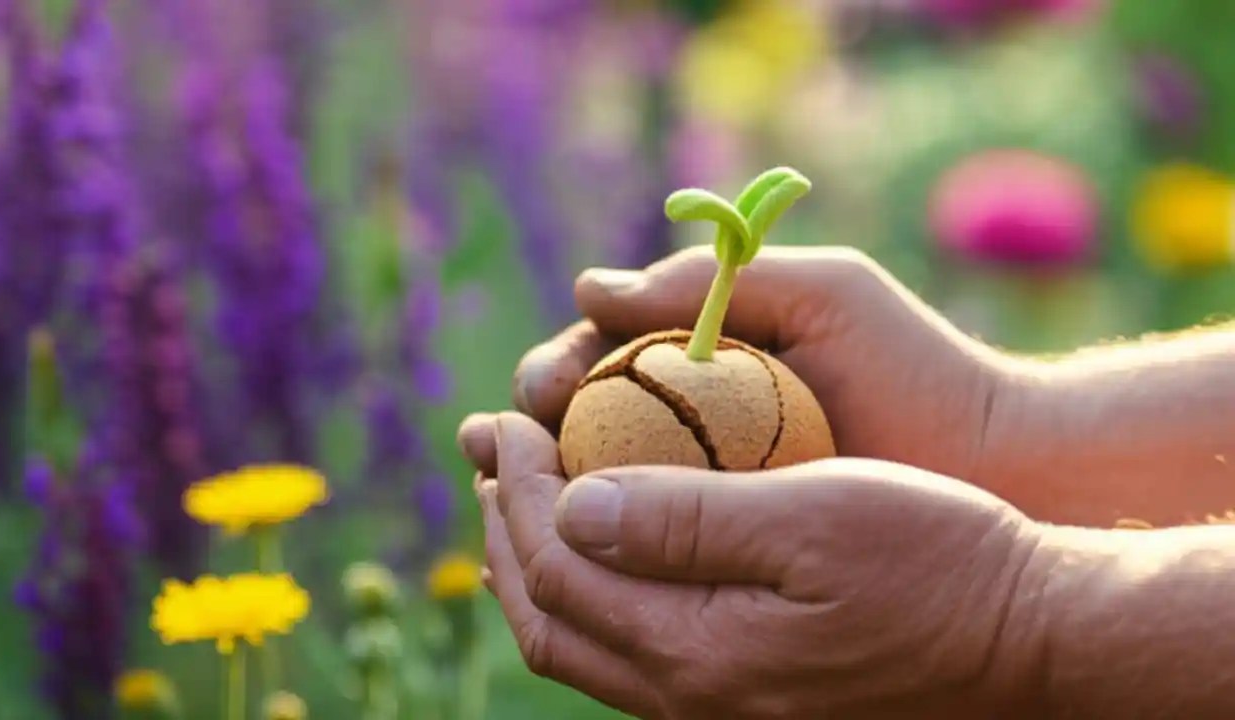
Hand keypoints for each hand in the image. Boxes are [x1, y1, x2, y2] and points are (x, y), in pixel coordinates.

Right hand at [461, 245, 1024, 498]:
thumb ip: (706, 284)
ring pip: (606, 493)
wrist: (998, 463)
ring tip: (502, 503)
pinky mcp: (737, 541)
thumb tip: (589, 291)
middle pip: (585, 427)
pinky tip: (567, 559)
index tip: (535, 399)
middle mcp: (696, 419)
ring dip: (546, 497)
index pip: (600, 359)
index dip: (552, 378)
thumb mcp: (819, 296)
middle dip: (529, 436)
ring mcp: (713, 486)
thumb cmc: (910, 367)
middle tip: (497, 450)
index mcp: (703, 354)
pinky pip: (654, 547)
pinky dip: (604, 550)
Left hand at [478, 412, 1044, 718]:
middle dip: (503, 527)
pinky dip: (584, 595)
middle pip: (551, 617)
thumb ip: (683, 519)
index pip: (560, 567)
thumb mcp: (815, 516)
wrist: (1028, 638)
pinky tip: (594, 548)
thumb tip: (570, 507)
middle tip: (485, 447)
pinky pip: (625, 657)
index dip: (519, 487)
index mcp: (699, 652)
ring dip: (533, 563)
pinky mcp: (744, 699)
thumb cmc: (937, 558)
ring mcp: (715, 708)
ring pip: (580, 644)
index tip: (510, 417)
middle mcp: (691, 699)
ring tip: (513, 494)